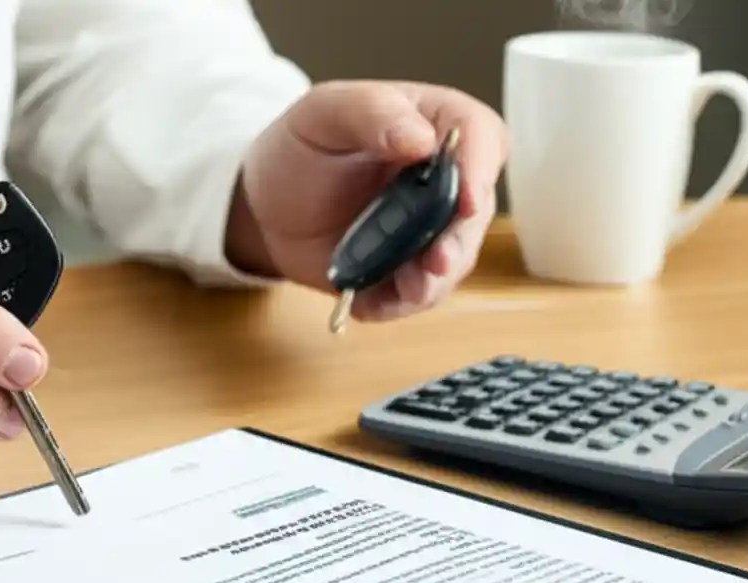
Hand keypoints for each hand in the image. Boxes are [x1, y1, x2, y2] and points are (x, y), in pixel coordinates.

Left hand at [227, 80, 507, 320]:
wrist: (266, 204)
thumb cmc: (300, 146)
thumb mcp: (323, 113)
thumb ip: (371, 112)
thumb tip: (421, 138)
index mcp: (435, 124)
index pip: (481, 138)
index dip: (480, 169)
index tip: (466, 199)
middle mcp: (443, 180)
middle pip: (473, 211)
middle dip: (458, 241)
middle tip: (436, 260)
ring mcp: (428, 231)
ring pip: (452, 260)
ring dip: (433, 280)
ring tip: (411, 288)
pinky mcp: (406, 270)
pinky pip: (415, 294)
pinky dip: (397, 304)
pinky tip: (368, 304)